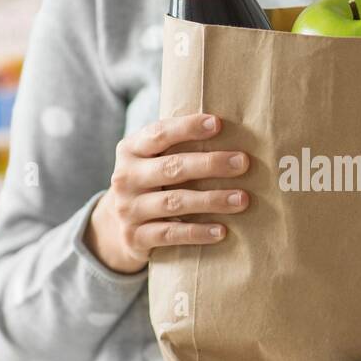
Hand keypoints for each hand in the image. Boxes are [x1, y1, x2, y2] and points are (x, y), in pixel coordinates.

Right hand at [84, 113, 249, 273]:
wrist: (118, 228)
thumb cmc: (151, 183)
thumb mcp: (153, 161)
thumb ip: (178, 146)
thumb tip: (232, 133)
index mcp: (130, 150)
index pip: (159, 133)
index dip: (188, 127)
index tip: (218, 123)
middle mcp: (125, 177)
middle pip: (171, 167)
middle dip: (210, 164)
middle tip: (242, 162)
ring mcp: (128, 209)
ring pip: (174, 202)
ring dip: (211, 200)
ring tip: (241, 199)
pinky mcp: (135, 237)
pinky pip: (171, 234)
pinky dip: (197, 232)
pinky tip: (221, 231)